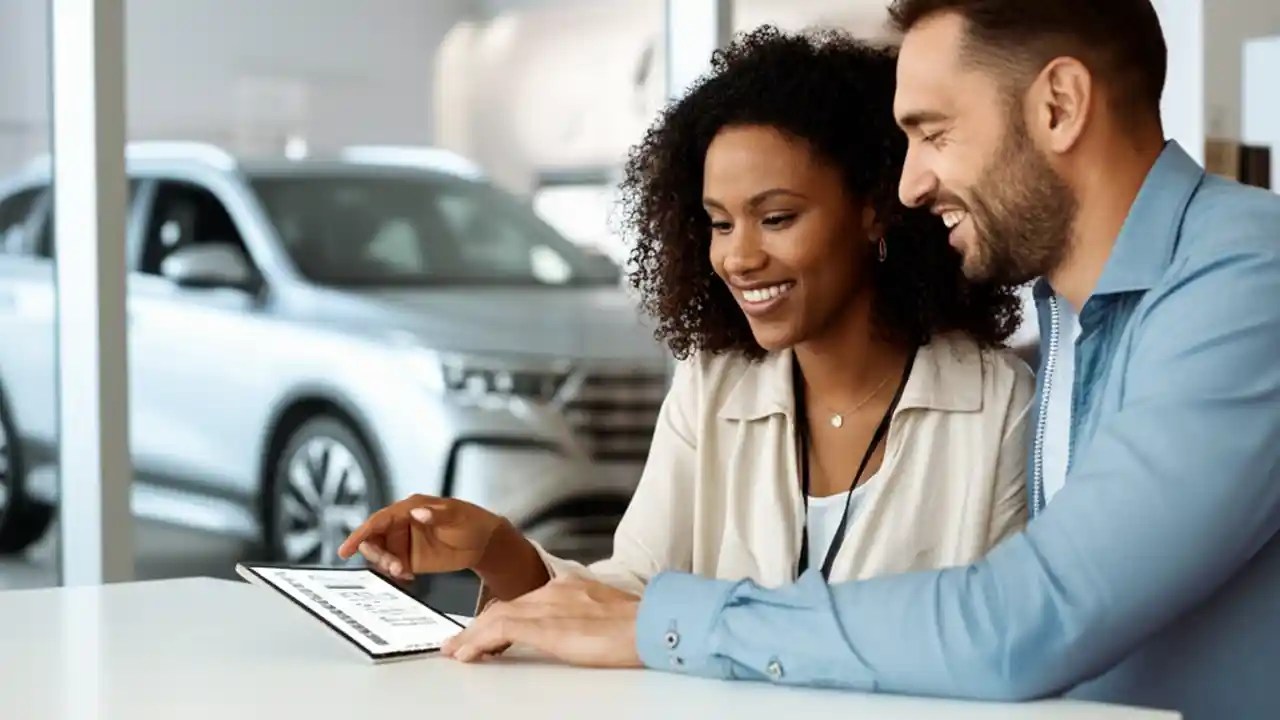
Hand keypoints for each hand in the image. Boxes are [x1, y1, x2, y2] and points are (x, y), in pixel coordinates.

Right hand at [337, 495, 505, 579]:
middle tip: (393, 566)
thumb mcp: (457, 516)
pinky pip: (393, 567)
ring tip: (404, 571)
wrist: (485, 542)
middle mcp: (403, 524)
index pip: (379, 520)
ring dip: (386, 565)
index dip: (360, 533)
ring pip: (382, 555)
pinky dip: (396, 573)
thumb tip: (416, 512)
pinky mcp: (411, 559)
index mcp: (410, 508)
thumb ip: (437, 514)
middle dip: (377, 554)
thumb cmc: (472, 521)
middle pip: (375, 539)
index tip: (346, 549)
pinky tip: (409, 575)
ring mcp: (406, 542)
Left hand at [442, 576, 642, 667]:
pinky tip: (468, 654)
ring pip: (496, 616)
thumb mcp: (607, 617)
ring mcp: (549, 606)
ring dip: (472, 635)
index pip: (524, 602)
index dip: (499, 618)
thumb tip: (578, 634)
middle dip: (478, 626)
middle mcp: (555, 591)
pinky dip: (479, 640)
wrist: (654, 623)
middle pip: (505, 607)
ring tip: (456, 651)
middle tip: (459, 643)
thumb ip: (585, 619)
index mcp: (570, 587)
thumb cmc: (642, 625)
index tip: (485, 632)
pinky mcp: (546, 625)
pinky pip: (500, 630)